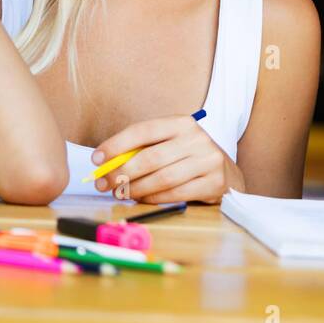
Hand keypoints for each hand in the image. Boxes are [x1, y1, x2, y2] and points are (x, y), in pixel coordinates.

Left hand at [91, 115, 243, 203]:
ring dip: (135, 189)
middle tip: (103, 183)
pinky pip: (175, 193)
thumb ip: (143, 148)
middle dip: (121, 173)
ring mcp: (208, 161)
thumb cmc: (189, 157)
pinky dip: (153, 198)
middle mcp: (198, 138)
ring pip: (162, 178)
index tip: (97, 159)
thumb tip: (106, 162)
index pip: (143, 130)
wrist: (226, 174)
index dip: (116, 145)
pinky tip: (142, 199)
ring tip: (120, 193)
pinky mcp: (214, 183)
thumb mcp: (171, 143)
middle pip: (151, 157)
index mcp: (183, 123)